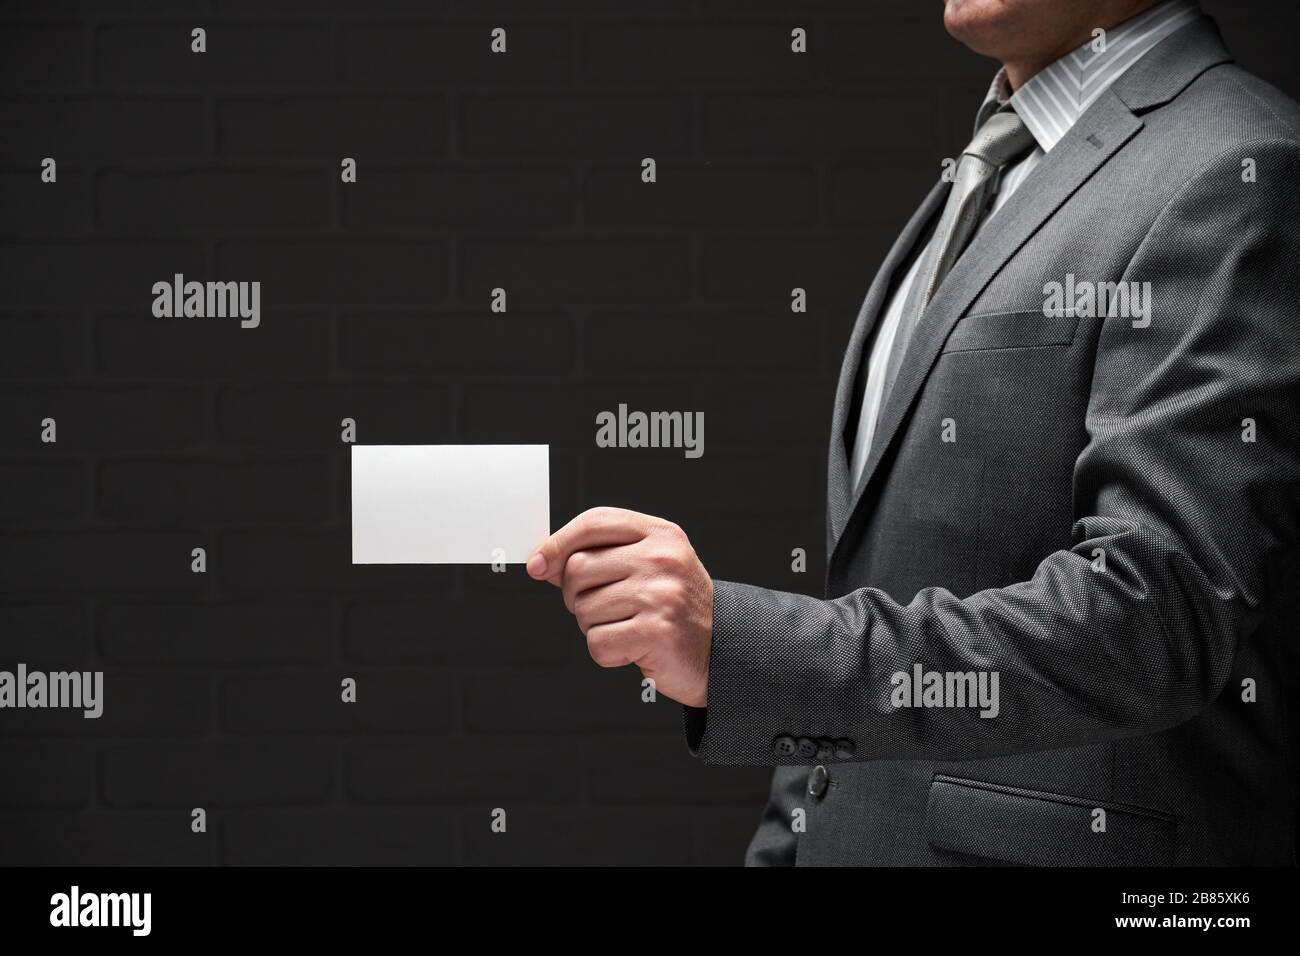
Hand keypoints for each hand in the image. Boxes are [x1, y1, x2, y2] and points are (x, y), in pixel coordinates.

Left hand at [526, 507, 712, 707]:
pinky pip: (598, 643)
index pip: (594, 522)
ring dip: (595, 627)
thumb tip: (543, 562)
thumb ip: (600, 557)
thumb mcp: (647, 567)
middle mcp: (662, 558)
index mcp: (660, 534)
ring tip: (626, 627)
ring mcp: (661, 594)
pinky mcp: (657, 631)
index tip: (539, 564)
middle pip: (578, 568)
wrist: (721, 651)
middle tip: (605, 609)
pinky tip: (633, 648)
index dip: (557, 542)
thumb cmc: (675, 608)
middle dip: (577, 596)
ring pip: (584, 609)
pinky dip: (608, 653)